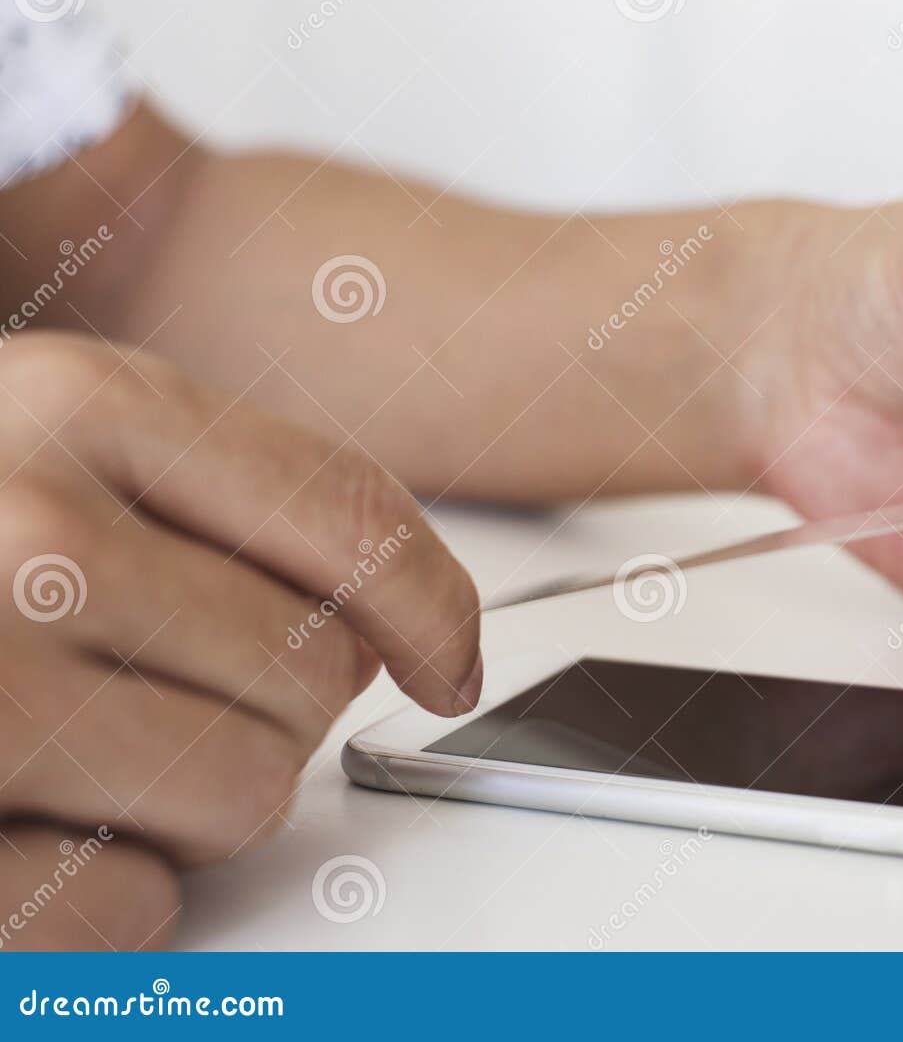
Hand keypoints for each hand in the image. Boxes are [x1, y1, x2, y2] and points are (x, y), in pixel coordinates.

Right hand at [0, 334, 481, 948]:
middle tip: (131, 682)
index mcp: (81, 403)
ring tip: (59, 750)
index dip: (429, 603)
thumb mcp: (41, 437)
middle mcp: (26, 536)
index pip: (353, 519)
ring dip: (181, 798)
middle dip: (255, 700)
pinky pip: (136, 913)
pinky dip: (95, 896)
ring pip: (247, 797)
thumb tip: (427, 632)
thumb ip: (216, 496)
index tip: (445, 660)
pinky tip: (8, 829)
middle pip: (314, 675)